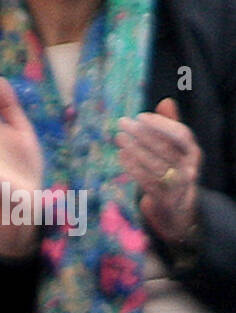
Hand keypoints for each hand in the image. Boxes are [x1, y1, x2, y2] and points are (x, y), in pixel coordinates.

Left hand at [116, 99, 201, 247]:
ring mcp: (177, 185)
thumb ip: (171, 126)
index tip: (141, 116)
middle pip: (166, 149)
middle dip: (142, 134)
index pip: (182, 135)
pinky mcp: (163, 199)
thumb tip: (166, 101)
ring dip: (134, 149)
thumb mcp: (176, 150)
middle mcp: (189, 168)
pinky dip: (133, 167)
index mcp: (193, 153)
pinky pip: (146, 181)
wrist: (179, 210)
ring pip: (155, 165)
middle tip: (122, 122)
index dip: (162, 124)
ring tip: (119, 137)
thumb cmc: (173, 171)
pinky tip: (121, 154)